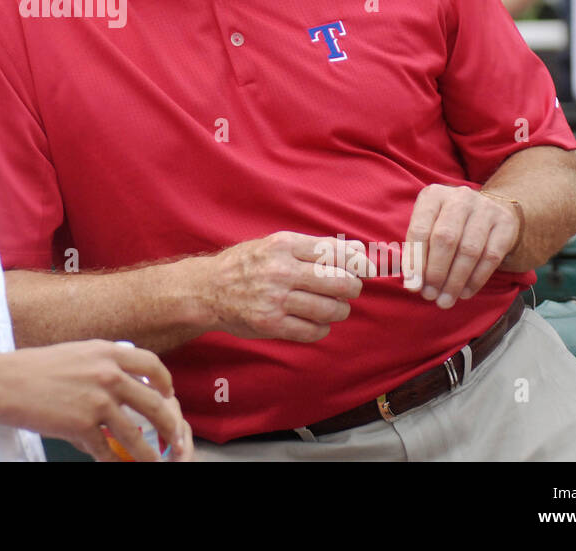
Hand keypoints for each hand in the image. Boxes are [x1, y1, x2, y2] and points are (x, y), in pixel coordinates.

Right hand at [0, 340, 191, 461]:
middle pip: (153, 404)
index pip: (151, 364)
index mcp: (107, 352)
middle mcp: (108, 375)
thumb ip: (102, 363)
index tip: (168, 395)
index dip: (165, 382)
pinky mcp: (82, 426)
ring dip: (148, 455)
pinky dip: (113, 463)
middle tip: (174, 437)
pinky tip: (115, 466)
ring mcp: (97, 402)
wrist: (7, 383)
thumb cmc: (37, 368)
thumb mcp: (77, 353)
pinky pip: (106, 451)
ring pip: (135, 435)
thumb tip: (123, 382)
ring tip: (153, 463)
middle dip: (169, 425)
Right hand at [203, 231, 372, 342]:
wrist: (207, 289)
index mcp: (283, 245)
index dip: (358, 261)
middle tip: (350, 290)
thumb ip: (313, 247)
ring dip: (340, 310)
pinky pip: (313, 331)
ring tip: (335, 307)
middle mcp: (281, 270)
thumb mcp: (274, 244)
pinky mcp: (271, 324)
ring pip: (330, 308)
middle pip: (339, 281)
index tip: (368, 269)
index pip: (334, 251)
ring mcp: (275, 299)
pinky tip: (317, 322)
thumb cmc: (246, 264)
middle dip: (353, 287)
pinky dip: (323, 328)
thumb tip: (358, 252)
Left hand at [404, 185, 519, 309]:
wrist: (490, 210)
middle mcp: (460, 198)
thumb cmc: (449, 223)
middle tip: (430, 296)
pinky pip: (491, 257)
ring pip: (469, 250)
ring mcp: (485, 209)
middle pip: (445, 239)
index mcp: (433, 196)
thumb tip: (413, 284)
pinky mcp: (506, 224)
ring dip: (455, 281)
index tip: (413, 286)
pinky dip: (476, 279)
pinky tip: (465, 293)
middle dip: (436, 273)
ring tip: (445, 300)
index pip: (420, 230)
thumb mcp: (429, 226)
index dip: (415, 261)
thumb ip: (418, 251)